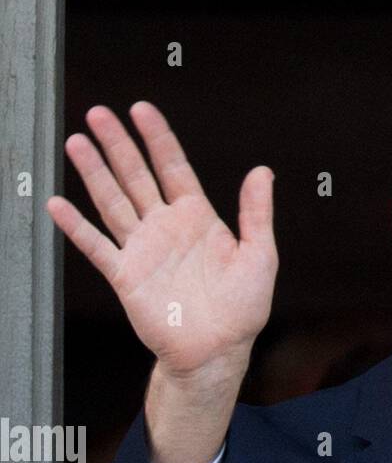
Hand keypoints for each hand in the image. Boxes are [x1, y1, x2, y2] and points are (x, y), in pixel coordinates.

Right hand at [46, 101, 277, 380]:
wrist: (218, 352)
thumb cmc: (242, 310)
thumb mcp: (260, 257)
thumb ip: (257, 214)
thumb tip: (262, 171)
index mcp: (198, 219)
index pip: (173, 167)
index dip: (158, 138)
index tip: (142, 109)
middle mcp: (166, 228)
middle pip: (136, 176)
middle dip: (118, 144)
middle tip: (99, 113)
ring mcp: (143, 250)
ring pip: (113, 202)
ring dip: (94, 173)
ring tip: (77, 142)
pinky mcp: (126, 276)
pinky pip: (96, 247)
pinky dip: (76, 227)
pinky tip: (58, 204)